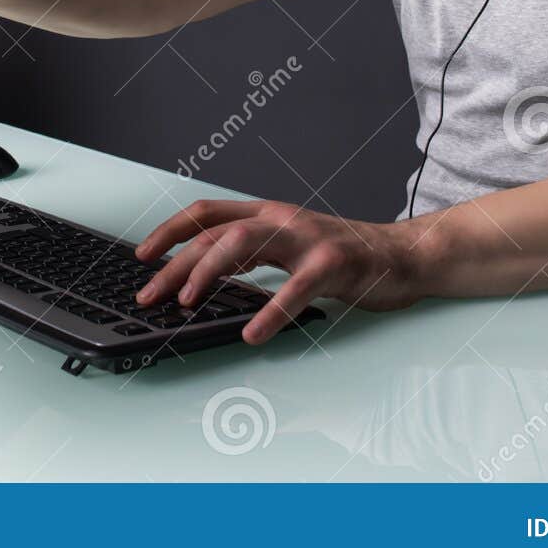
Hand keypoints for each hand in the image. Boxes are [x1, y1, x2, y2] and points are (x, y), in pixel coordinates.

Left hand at [133, 199, 425, 343]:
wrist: (405, 256)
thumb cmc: (344, 257)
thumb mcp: (289, 247)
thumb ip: (251, 255)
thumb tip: (200, 276)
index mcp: (267, 215)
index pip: (206, 213)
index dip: (169, 231)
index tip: (142, 256)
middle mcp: (282, 220)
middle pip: (215, 232)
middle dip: (175, 263)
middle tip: (149, 294)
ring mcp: (308, 239)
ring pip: (243, 243)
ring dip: (208, 272)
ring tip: (187, 301)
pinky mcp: (334, 264)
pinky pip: (296, 288)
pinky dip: (270, 312)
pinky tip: (252, 334)